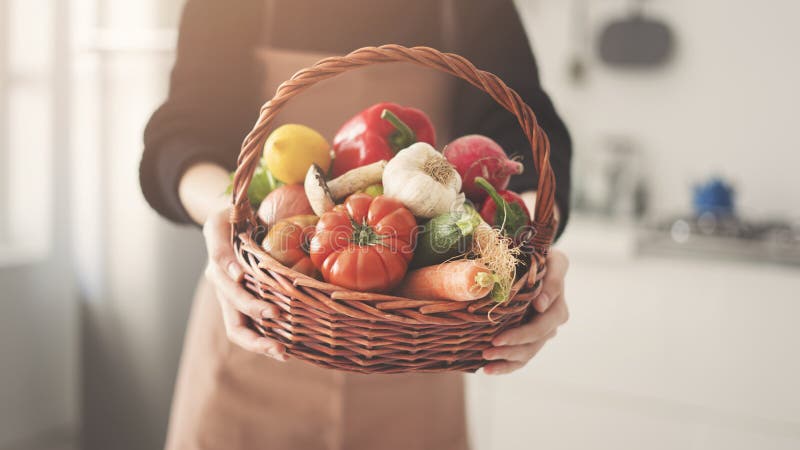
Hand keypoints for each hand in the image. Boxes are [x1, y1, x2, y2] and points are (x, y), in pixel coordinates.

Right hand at [202, 206, 286, 360]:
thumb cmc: (232, 217)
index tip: (273, 312)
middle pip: (236, 327)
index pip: (231, 297)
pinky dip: (272, 338)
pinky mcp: (253, 301)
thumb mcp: (219, 222)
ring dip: (263, 346)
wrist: (237, 217)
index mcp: (219, 273)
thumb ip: (221, 247)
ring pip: (245, 332)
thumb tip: (236, 276)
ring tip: (285, 354)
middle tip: (282, 349)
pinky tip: (292, 346)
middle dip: (257, 341)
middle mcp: (227, 291)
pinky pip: (259, 326)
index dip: (250, 306)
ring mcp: (238, 299)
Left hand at [482, 249, 568, 374]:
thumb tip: (541, 305)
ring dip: (506, 361)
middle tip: (487, 351)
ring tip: (485, 364)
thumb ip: (553, 280)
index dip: (522, 335)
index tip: (497, 338)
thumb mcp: (554, 261)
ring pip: (527, 354)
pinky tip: (487, 370)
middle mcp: (551, 322)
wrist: (536, 261)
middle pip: (533, 343)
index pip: (542, 326)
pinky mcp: (528, 338)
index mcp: (557, 306)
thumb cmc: (542, 258)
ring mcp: (540, 332)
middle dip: (510, 349)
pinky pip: (520, 358)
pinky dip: (506, 366)